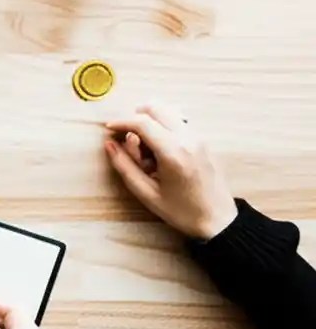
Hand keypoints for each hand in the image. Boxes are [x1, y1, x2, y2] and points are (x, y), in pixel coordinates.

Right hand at [103, 101, 237, 240]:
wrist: (218, 220)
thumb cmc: (182, 211)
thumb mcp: (146, 193)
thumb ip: (124, 166)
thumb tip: (110, 144)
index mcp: (173, 152)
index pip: (142, 122)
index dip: (121, 122)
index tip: (109, 128)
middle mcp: (188, 139)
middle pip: (156, 108)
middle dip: (136, 117)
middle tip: (128, 138)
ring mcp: (199, 137)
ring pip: (169, 111)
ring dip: (152, 121)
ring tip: (147, 148)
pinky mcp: (204, 140)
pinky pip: (179, 121)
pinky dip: (164, 126)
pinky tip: (161, 149)